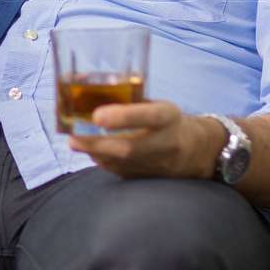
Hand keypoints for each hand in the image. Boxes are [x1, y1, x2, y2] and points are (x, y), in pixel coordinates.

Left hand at [67, 100, 222, 180]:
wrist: (196, 150)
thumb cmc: (167, 120)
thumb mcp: (157, 104)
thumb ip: (129, 102)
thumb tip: (85, 90)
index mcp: (170, 116)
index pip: (151, 116)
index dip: (124, 117)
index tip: (97, 116)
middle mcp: (168, 143)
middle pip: (130, 148)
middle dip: (97, 144)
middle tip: (73, 137)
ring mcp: (160, 165)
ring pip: (122, 164)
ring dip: (95, 154)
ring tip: (76, 142)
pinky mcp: (151, 179)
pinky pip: (122, 173)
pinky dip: (102, 162)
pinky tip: (91, 151)